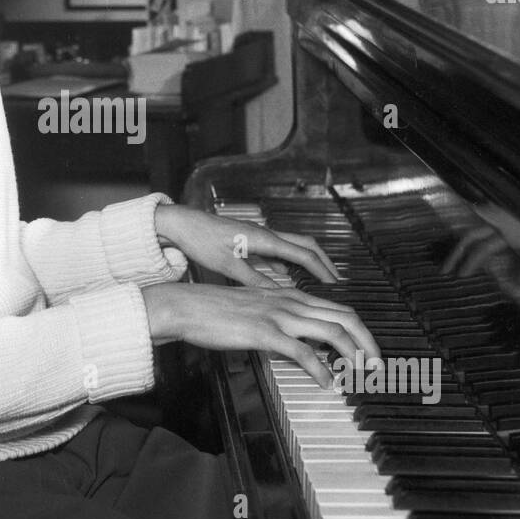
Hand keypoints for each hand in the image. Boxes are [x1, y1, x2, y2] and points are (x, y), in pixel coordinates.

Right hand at [143, 282, 380, 386]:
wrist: (187, 306)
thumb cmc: (217, 311)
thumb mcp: (257, 311)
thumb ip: (281, 324)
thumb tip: (301, 346)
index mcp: (291, 296)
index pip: (340, 310)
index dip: (362, 332)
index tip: (371, 353)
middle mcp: (291, 302)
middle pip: (346, 318)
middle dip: (369, 344)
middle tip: (379, 368)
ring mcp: (279, 315)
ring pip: (332, 332)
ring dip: (354, 356)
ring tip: (362, 376)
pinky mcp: (264, 332)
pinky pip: (302, 351)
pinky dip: (320, 369)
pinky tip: (327, 382)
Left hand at [155, 203, 340, 286]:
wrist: (182, 224)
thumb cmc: (201, 241)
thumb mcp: (228, 266)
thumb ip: (254, 281)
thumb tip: (278, 295)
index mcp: (264, 239)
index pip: (304, 254)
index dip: (322, 270)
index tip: (336, 285)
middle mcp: (265, 234)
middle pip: (306, 246)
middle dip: (324, 263)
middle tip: (337, 282)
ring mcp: (258, 236)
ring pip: (293, 247)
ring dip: (308, 262)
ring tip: (318, 282)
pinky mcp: (250, 240)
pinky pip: (277, 251)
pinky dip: (288, 263)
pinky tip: (286, 276)